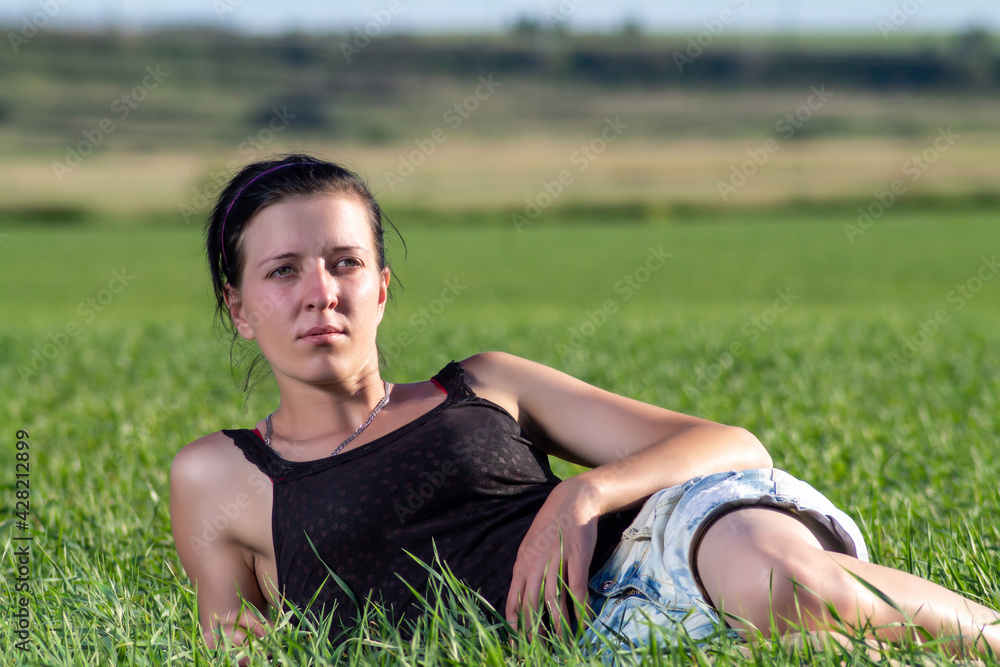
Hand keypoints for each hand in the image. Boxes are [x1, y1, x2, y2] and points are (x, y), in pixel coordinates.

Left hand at [505, 476, 601, 636]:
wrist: (572, 500)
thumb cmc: (551, 524)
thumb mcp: (531, 545)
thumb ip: (526, 568)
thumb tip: (521, 592)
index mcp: (522, 562)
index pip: (514, 598)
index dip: (515, 621)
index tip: (517, 640)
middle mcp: (536, 563)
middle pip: (531, 604)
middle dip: (534, 631)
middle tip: (538, 649)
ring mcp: (557, 561)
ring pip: (554, 600)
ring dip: (558, 625)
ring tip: (562, 643)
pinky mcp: (577, 558)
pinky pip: (577, 589)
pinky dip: (579, 609)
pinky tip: (582, 624)